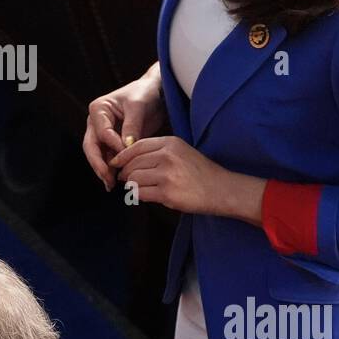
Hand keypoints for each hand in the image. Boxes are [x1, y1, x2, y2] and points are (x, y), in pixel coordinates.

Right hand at [83, 63, 166, 190]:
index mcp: (98, 110)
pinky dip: (112, 168)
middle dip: (99, 164)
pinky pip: (109, 157)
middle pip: (92, 147)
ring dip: (104, 169)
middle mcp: (96, 122)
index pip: (102, 133)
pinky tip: (115, 180)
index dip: (113, 146)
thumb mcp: (138, 107)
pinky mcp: (113, 142)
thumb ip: (131, 127)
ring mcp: (103, 133)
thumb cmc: (144, 94)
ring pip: (99, 155)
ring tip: (110, 184)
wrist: (155, 93)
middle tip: (107, 179)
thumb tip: (126, 148)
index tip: (127, 154)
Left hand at [110, 136, 265, 223]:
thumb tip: (127, 160)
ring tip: (137, 188)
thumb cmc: (200, 172)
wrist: (221, 189)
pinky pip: (140, 193)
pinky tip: (145, 196)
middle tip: (125, 180)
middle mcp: (167, 156)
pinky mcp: (167, 193)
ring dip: (132, 186)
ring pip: (133, 178)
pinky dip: (138, 196)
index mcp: (170, 143)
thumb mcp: (180, 152)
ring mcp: (167, 174)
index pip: (136, 146)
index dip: (122, 156)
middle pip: (132, 163)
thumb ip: (157, 151)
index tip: (116, 163)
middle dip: (125, 173)